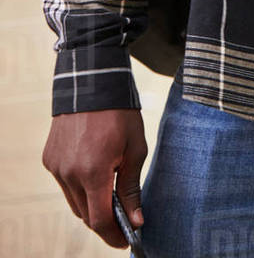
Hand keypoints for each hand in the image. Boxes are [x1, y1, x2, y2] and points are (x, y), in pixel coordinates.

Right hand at [42, 108, 146, 247]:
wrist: (91, 81)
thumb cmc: (120, 113)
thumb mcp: (135, 148)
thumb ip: (132, 188)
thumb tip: (136, 221)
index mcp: (93, 171)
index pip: (100, 220)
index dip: (114, 235)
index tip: (127, 241)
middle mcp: (69, 173)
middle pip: (85, 214)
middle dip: (105, 221)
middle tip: (124, 218)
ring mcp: (56, 167)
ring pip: (74, 201)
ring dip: (91, 204)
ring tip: (111, 192)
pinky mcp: (49, 159)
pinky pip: (65, 184)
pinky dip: (79, 186)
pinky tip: (94, 171)